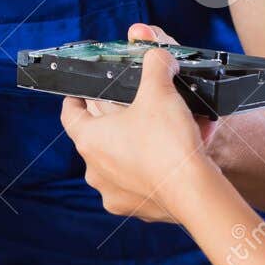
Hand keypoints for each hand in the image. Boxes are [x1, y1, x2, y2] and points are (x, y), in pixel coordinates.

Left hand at [61, 42, 219, 222]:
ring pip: (120, 162)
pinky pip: (141, 182)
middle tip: (133, 107)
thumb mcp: (160, 91)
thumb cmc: (168, 143)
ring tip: (161, 132)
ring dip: (136, 146)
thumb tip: (157, 55)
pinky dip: (153, 168)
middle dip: (115, 121)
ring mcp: (113, 193)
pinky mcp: (136, 208)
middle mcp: (95, 170)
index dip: (74, 99)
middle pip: (98, 138)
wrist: (194, 192)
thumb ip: (155, 66)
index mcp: (90, 140)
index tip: (79, 93)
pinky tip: (174, 155)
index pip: (69, 114)